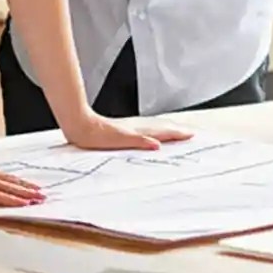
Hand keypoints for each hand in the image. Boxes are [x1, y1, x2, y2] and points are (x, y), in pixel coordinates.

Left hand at [62, 112, 194, 150]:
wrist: (81, 126)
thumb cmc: (97, 135)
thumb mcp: (120, 141)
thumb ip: (140, 141)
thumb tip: (157, 145)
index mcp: (140, 130)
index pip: (164, 131)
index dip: (178, 133)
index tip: (191, 135)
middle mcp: (138, 127)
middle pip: (163, 126)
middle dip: (177, 129)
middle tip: (190, 133)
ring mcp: (132, 127)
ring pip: (155, 126)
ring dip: (167, 129)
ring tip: (176, 131)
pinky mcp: (124, 129)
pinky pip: (146, 129)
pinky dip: (155, 131)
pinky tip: (151, 135)